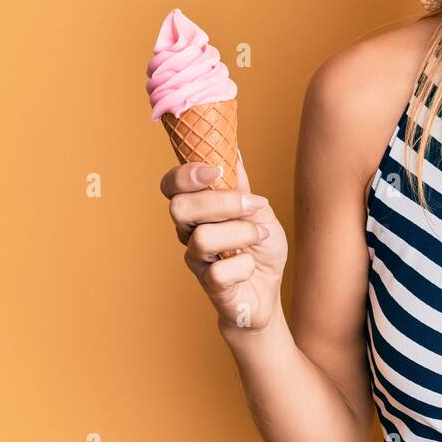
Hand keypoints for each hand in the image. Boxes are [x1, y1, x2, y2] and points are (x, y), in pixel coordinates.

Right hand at [160, 150, 288, 331]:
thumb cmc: (260, 247)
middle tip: (252, 205)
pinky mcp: (209, 286)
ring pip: (203, 238)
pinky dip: (245, 265)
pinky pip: (220, 272)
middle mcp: (189, 232)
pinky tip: (250, 266)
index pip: (172, 186)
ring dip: (242, 233)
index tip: (215, 171)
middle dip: (219, 202)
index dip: (185, 175)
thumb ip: (242, 187)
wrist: (269, 289)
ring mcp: (197, 259)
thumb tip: (232, 152)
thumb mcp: (259, 211)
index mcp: (198, 209)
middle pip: (179, 208)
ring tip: (261, 236)